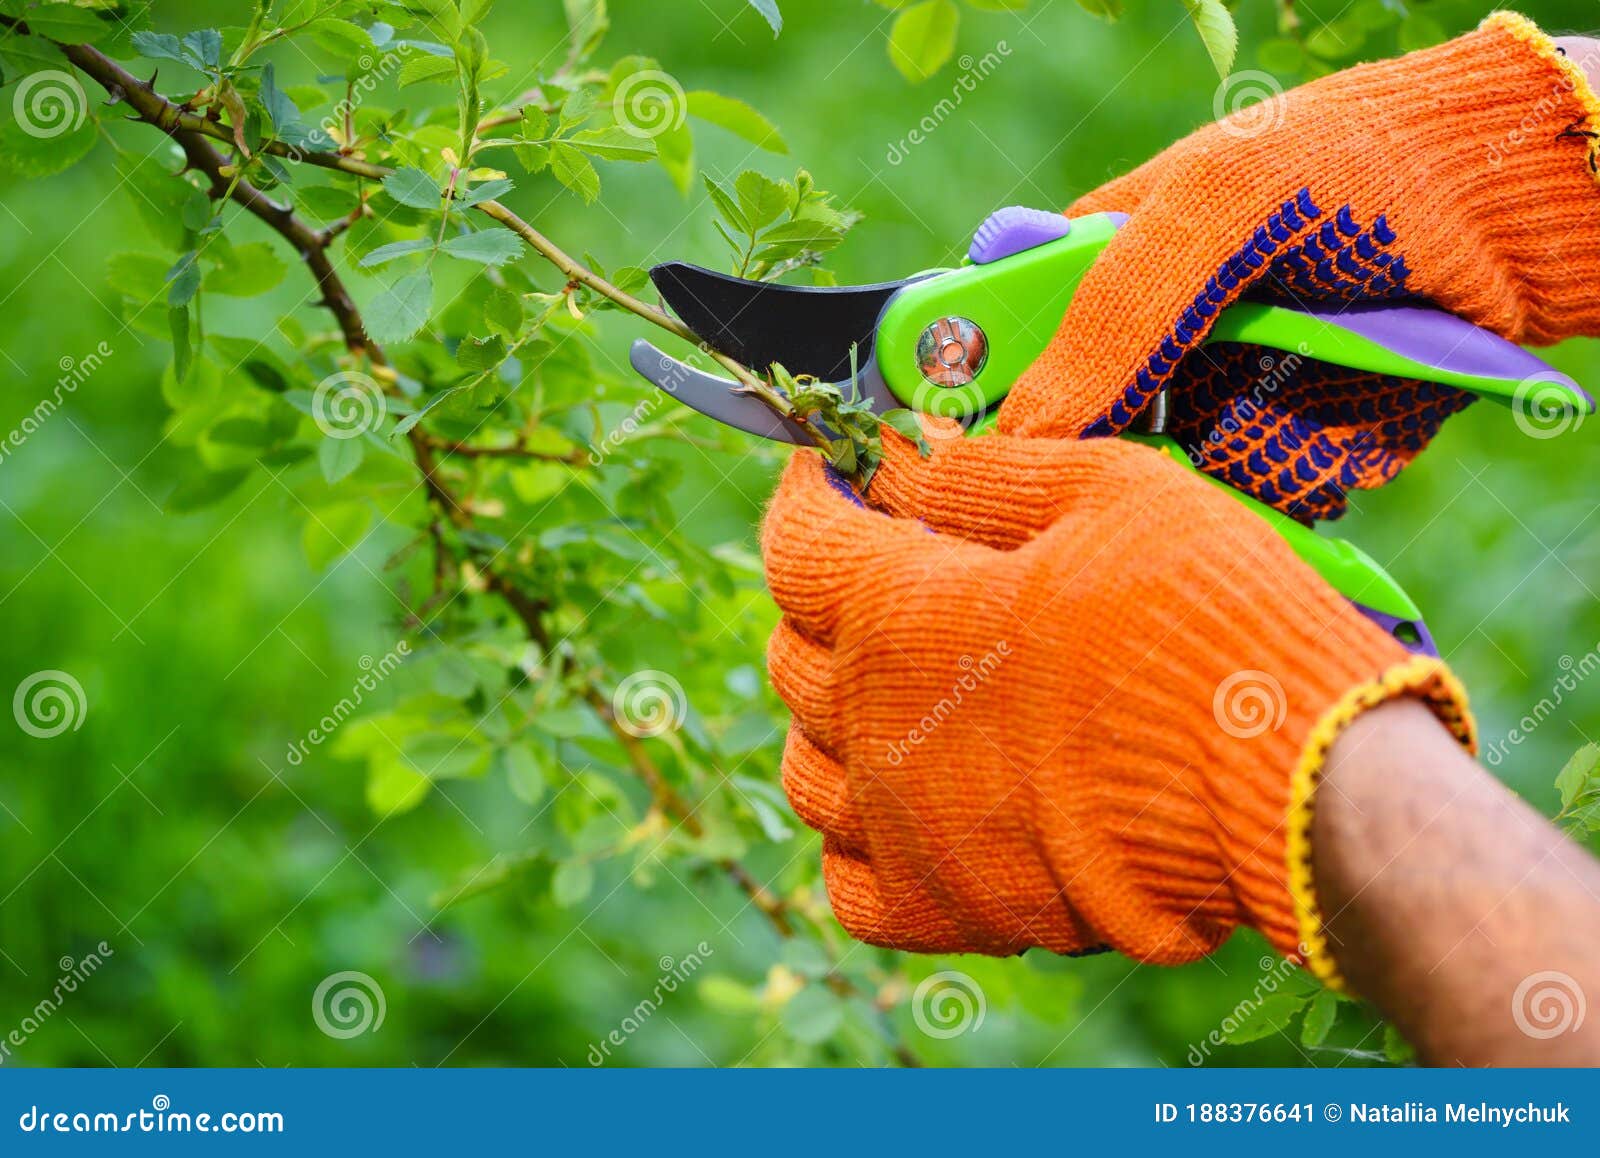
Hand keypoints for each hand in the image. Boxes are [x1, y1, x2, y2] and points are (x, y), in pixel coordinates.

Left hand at [762, 432, 1473, 976]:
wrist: (1293, 784)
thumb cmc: (1206, 625)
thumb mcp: (1107, 492)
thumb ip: (987, 473)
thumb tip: (913, 458)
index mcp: (898, 612)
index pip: (796, 542)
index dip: (804, 493)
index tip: (827, 471)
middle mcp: (874, 724)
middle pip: (791, 653)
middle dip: (825, 596)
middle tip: (885, 569)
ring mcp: (902, 828)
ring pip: (805, 771)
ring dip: (832, 719)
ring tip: (890, 690)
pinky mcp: (948, 909)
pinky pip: (850, 882)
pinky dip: (860, 841)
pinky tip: (907, 807)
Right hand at [1001, 14, 1599, 521]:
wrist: (1515, 204)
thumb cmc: (1355, 166)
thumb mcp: (1216, 210)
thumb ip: (1113, 317)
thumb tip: (1021, 434)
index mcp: (1108, 260)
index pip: (1020, 351)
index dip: (1015, 410)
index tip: (1019, 455)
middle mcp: (1161, 334)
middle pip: (1105, 439)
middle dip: (1160, 446)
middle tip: (1209, 417)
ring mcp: (1231, 385)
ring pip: (1195, 477)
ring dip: (1260, 452)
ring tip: (1317, 397)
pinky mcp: (1300, 428)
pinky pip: (1278, 486)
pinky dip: (1321, 462)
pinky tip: (1359, 415)